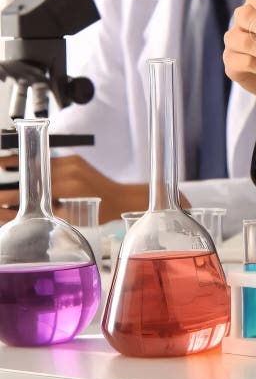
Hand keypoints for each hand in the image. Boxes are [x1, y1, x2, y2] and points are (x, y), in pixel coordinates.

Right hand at [0, 153, 150, 223]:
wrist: (119, 197)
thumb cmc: (98, 212)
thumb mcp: (68, 220)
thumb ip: (42, 217)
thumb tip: (14, 216)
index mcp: (68, 187)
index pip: (31, 191)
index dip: (10, 196)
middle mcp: (69, 170)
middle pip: (31, 171)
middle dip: (10, 178)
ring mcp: (72, 162)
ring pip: (38, 161)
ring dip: (18, 164)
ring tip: (0, 165)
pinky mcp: (74, 158)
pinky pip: (48, 159)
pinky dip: (33, 162)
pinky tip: (19, 164)